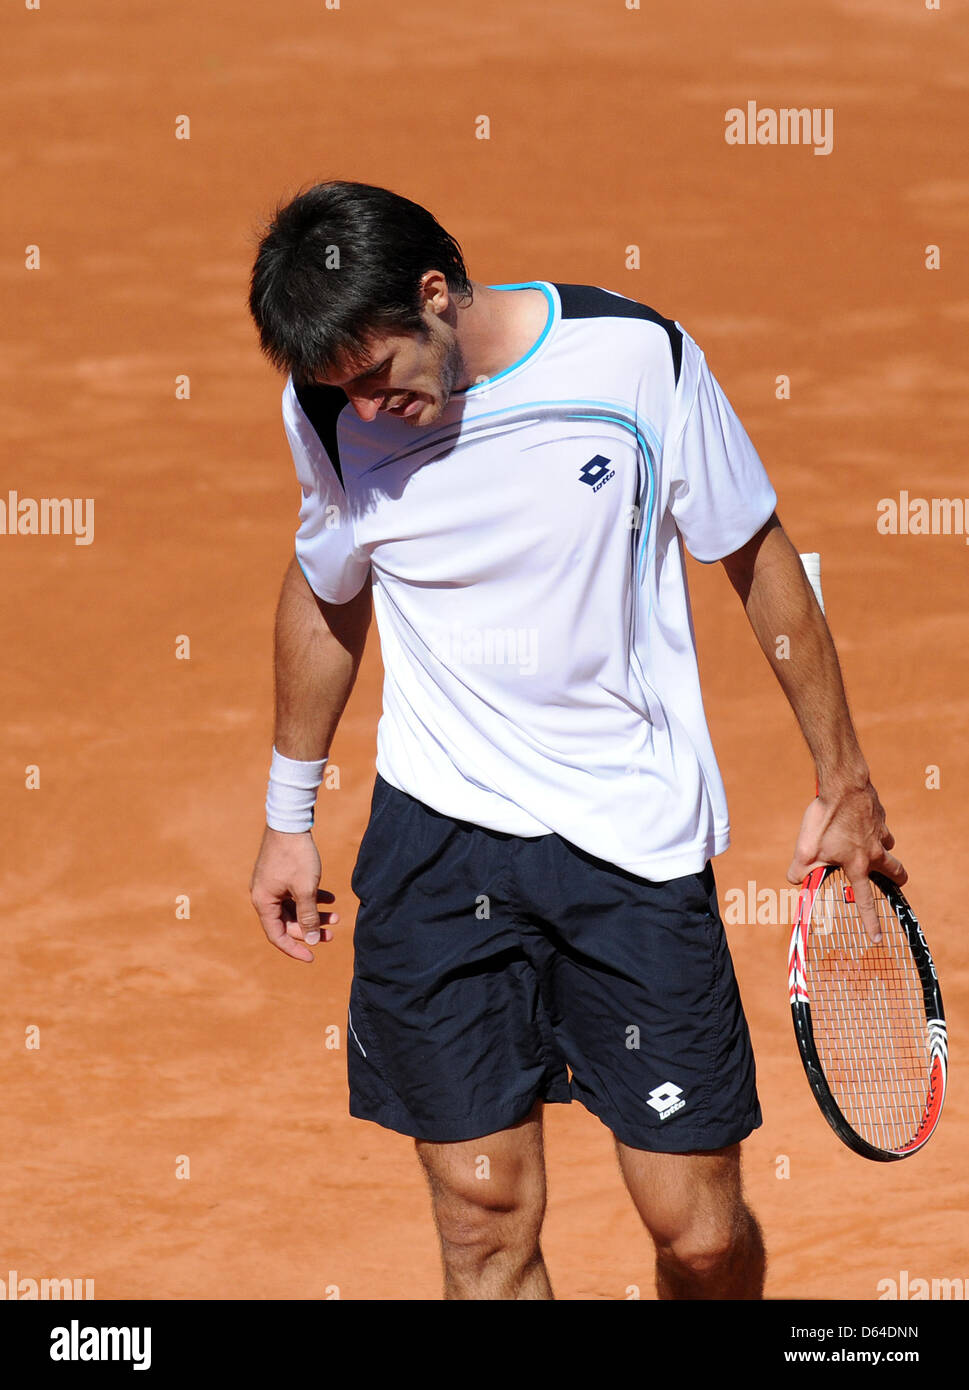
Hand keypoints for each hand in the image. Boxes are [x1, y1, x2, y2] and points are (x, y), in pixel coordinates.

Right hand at [249, 825, 339, 962]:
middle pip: (287, 922)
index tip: (312, 957)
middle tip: (332, 933)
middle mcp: (264, 896)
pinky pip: (295, 894)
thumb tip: (309, 940)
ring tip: (336, 916)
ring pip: (294, 908)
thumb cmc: (296, 856)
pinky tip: (331, 897)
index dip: (295, 948)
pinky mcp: (281, 875)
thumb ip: (308, 916)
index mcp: (263, 902)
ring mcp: (272, 885)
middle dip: (310, 929)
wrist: (291, 822)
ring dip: (314, 913)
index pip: (277, 935)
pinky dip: (312, 898)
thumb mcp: (305, 889)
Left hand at [786, 779, 906, 943]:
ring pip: (887, 845)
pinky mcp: (880, 815)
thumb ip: (799, 872)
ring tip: (858, 841)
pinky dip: (870, 826)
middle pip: (896, 872)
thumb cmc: (824, 820)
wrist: (842, 784)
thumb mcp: (805, 851)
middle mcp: (875, 852)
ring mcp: (881, 832)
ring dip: (878, 848)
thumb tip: (795, 882)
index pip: (867, 901)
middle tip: (894, 881)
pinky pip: (878, 825)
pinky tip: (854, 818)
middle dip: (897, 879)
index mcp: (858, 866)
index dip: (871, 922)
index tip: (878, 939)